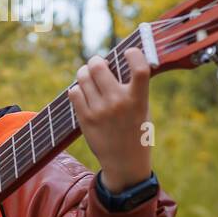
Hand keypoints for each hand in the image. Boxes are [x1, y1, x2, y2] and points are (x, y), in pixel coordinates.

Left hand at [68, 47, 152, 192]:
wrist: (125, 164)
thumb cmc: (136, 131)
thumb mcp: (142, 110)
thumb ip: (132, 88)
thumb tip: (114, 61)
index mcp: (138, 100)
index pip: (140, 69)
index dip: (134, 54)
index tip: (128, 52)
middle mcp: (118, 103)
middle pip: (98, 66)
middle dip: (96, 61)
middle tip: (98, 64)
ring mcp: (100, 111)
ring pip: (83, 77)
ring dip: (84, 73)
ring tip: (88, 76)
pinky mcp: (85, 119)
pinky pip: (74, 92)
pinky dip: (77, 89)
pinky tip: (83, 93)